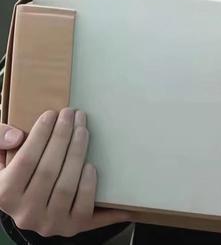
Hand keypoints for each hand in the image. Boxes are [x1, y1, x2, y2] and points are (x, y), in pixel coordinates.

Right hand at [0, 108, 133, 236]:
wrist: (31, 204)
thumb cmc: (17, 172)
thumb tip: (16, 137)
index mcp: (4, 195)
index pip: (25, 161)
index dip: (40, 135)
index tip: (51, 114)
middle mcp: (25, 214)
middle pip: (49, 170)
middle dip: (63, 136)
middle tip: (72, 114)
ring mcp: (49, 224)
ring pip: (66, 186)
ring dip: (77, 152)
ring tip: (82, 129)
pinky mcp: (71, 228)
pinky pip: (84, 208)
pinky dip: (89, 186)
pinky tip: (91, 165)